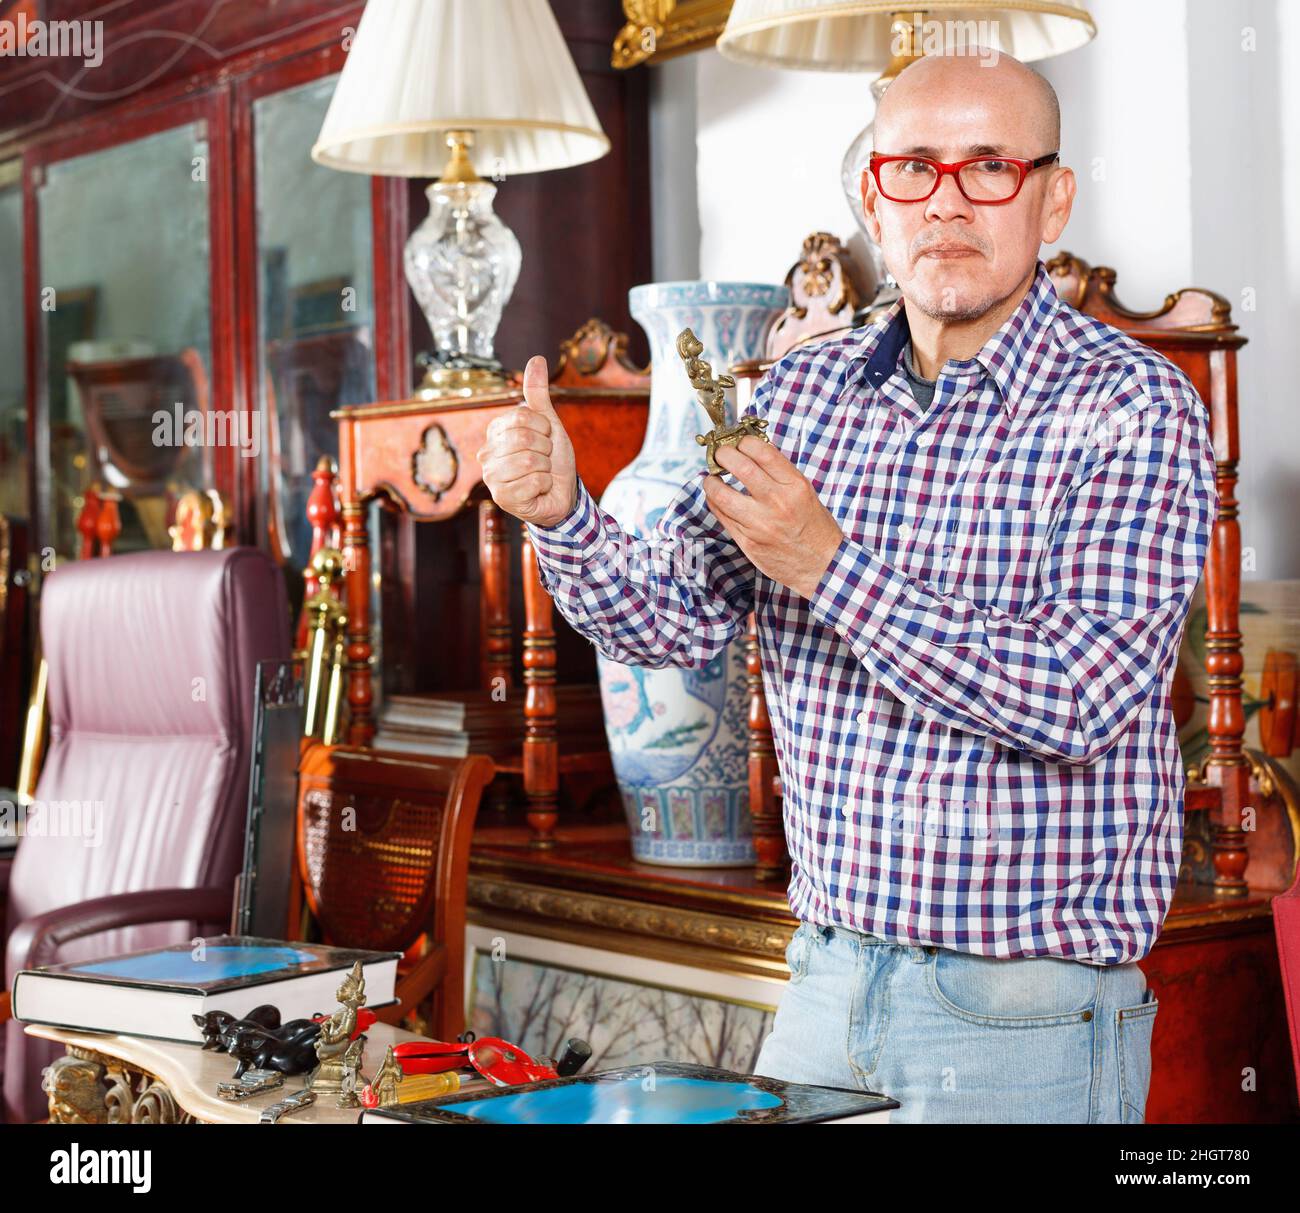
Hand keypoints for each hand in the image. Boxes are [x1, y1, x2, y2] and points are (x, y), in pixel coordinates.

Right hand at [477, 355, 577, 527]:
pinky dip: (544, 485)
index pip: (522, 416)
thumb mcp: (548, 423)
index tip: (545, 439)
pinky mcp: (502, 498)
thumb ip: (538, 394)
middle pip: (525, 439)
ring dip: (546, 468)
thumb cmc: (552, 458)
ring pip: (529, 462)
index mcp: (495, 431)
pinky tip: (538, 489)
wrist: (561, 492)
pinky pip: (532, 483)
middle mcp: (487, 453)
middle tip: (544, 459)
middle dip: (546, 450)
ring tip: (541, 473)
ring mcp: (492, 478)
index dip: (544, 428)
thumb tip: (536, 359)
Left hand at [703, 436, 842, 598]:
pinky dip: (714, 503)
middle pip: (741, 468)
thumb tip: (751, 453)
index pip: (763, 453)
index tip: (738, 442)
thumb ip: (780, 475)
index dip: (745, 442)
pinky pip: (723, 517)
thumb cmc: (814, 527)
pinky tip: (715, 498)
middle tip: (720, 454)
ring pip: (723, 495)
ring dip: (711, 483)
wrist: (821, 566)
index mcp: (795, 486)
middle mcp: (778, 503)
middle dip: (724, 455)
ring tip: (711, 479)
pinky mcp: (748, 542)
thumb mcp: (806, 493)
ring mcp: (761, 524)